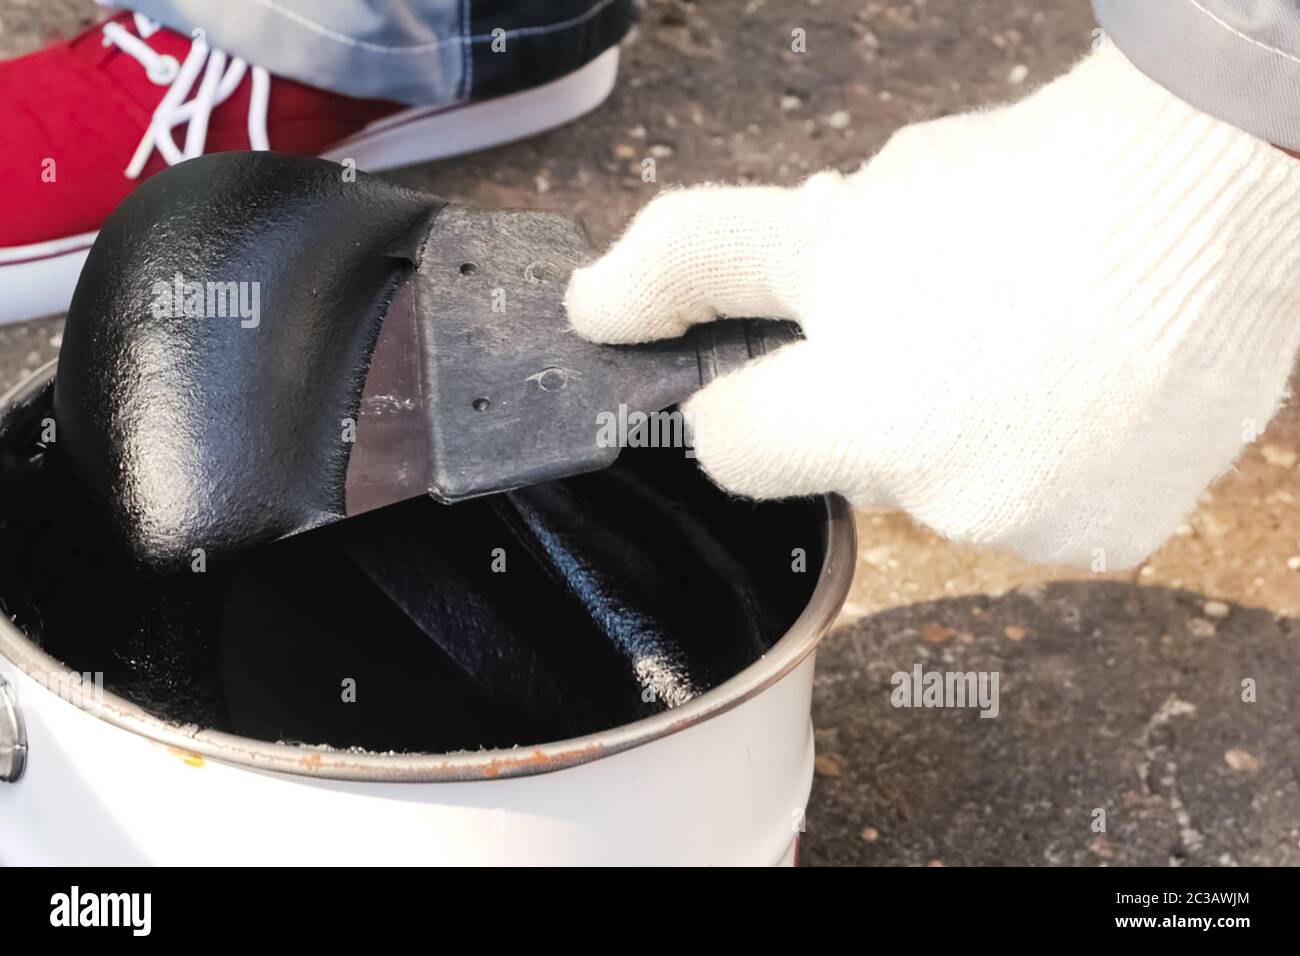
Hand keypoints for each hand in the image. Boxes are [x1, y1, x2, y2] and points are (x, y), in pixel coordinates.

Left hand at [565, 41, 1299, 567]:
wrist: (1208, 189)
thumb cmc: (1007, 194)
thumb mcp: (827, 219)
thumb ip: (689, 265)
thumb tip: (587, 312)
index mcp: (859, 424)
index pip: (728, 446)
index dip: (742, 388)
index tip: (784, 348)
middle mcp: (946, 505)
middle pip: (839, 467)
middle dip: (859, 398)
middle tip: (926, 314)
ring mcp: (1037, 531)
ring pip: (935, 490)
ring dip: (951, 429)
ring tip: (1013, 337)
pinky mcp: (1111, 539)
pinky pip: (1029, 511)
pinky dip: (1033, 458)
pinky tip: (1070, 382)